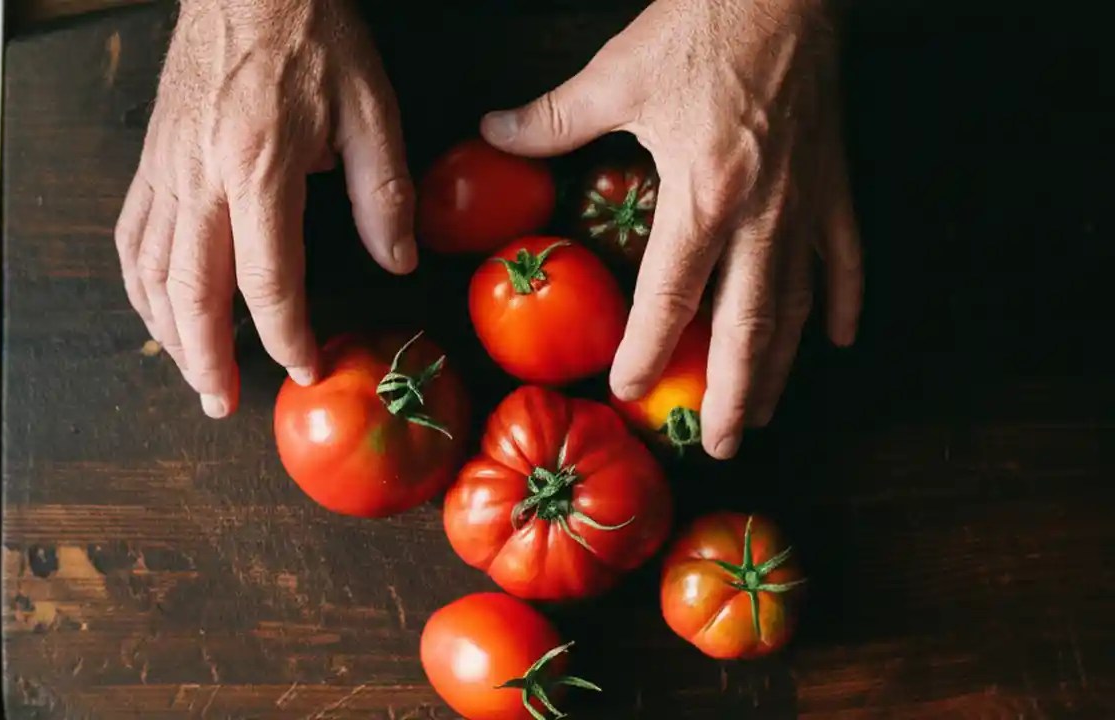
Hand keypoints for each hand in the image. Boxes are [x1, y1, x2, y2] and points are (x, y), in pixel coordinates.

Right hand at [114, 0, 415, 417]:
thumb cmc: (310, 35)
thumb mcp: (370, 108)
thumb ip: (385, 193)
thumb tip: (397, 260)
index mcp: (260, 166)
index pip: (267, 280)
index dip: (285, 336)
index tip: (303, 366)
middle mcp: (201, 176)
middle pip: (191, 292)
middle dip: (207, 359)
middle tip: (223, 402)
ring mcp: (167, 168)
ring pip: (150, 271)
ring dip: (168, 333)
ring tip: (192, 373)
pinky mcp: (152, 159)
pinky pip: (131, 235)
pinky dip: (139, 285)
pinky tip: (157, 309)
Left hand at [480, 0, 862, 458]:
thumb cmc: (704, 24)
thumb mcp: (617, 71)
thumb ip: (552, 117)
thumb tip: (489, 134)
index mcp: (702, 194)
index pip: (670, 297)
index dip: (649, 351)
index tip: (629, 390)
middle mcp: (760, 215)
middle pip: (750, 328)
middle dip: (735, 395)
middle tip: (724, 447)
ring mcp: (807, 204)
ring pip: (799, 308)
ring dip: (782, 368)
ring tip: (766, 413)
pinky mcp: (836, 183)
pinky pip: (847, 257)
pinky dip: (844, 301)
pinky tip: (839, 338)